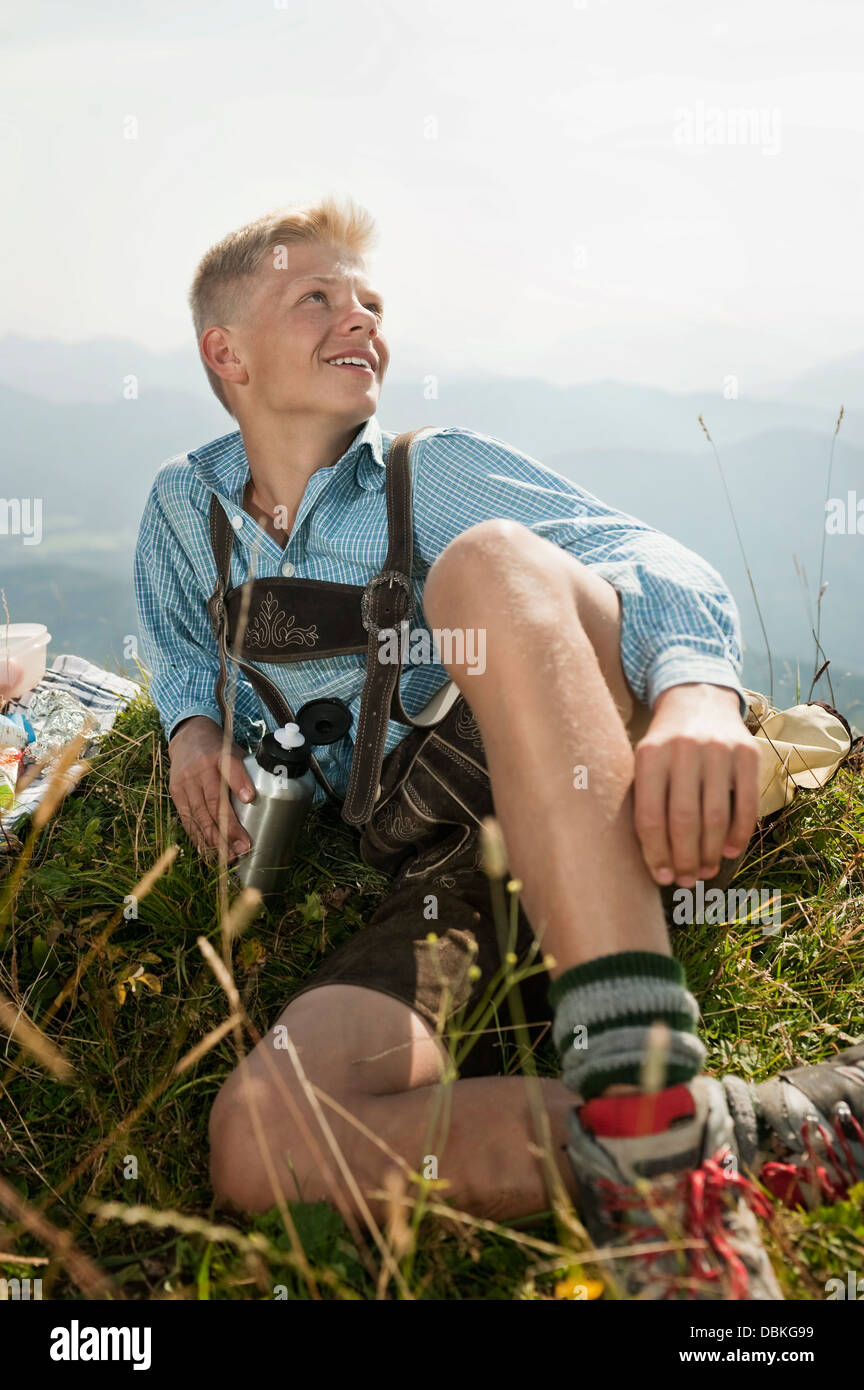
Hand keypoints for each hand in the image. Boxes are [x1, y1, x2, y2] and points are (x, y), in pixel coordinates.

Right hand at [168, 716, 254, 860]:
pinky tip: (211, 851)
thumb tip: (275, 798)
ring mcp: (186, 782)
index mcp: (220, 755)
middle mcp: (201, 769)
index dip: (240, 783)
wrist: (188, 737)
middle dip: (230, 827)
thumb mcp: (235, 752)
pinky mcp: (176, 793)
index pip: (231, 768)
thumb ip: (249, 772)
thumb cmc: (220, 750)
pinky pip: (188, 820)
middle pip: (215, 800)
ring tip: (230, 856)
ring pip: (200, 815)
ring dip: (216, 839)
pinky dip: (199, 838)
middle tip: (244, 846)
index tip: (250, 798)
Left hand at [633, 683, 759, 886]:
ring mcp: (719, 749)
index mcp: (650, 754)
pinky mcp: (748, 752)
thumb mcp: (644, 761)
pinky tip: (728, 851)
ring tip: (704, 871)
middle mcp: (685, 749)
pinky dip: (738, 834)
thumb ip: (645, 800)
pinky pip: (747, 804)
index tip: (662, 877)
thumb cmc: (665, 744)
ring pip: (716, 816)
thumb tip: (655, 861)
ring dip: (710, 852)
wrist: (697, 697)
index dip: (656, 853)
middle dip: (685, 859)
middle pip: (685, 820)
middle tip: (686, 881)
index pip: (651, 816)